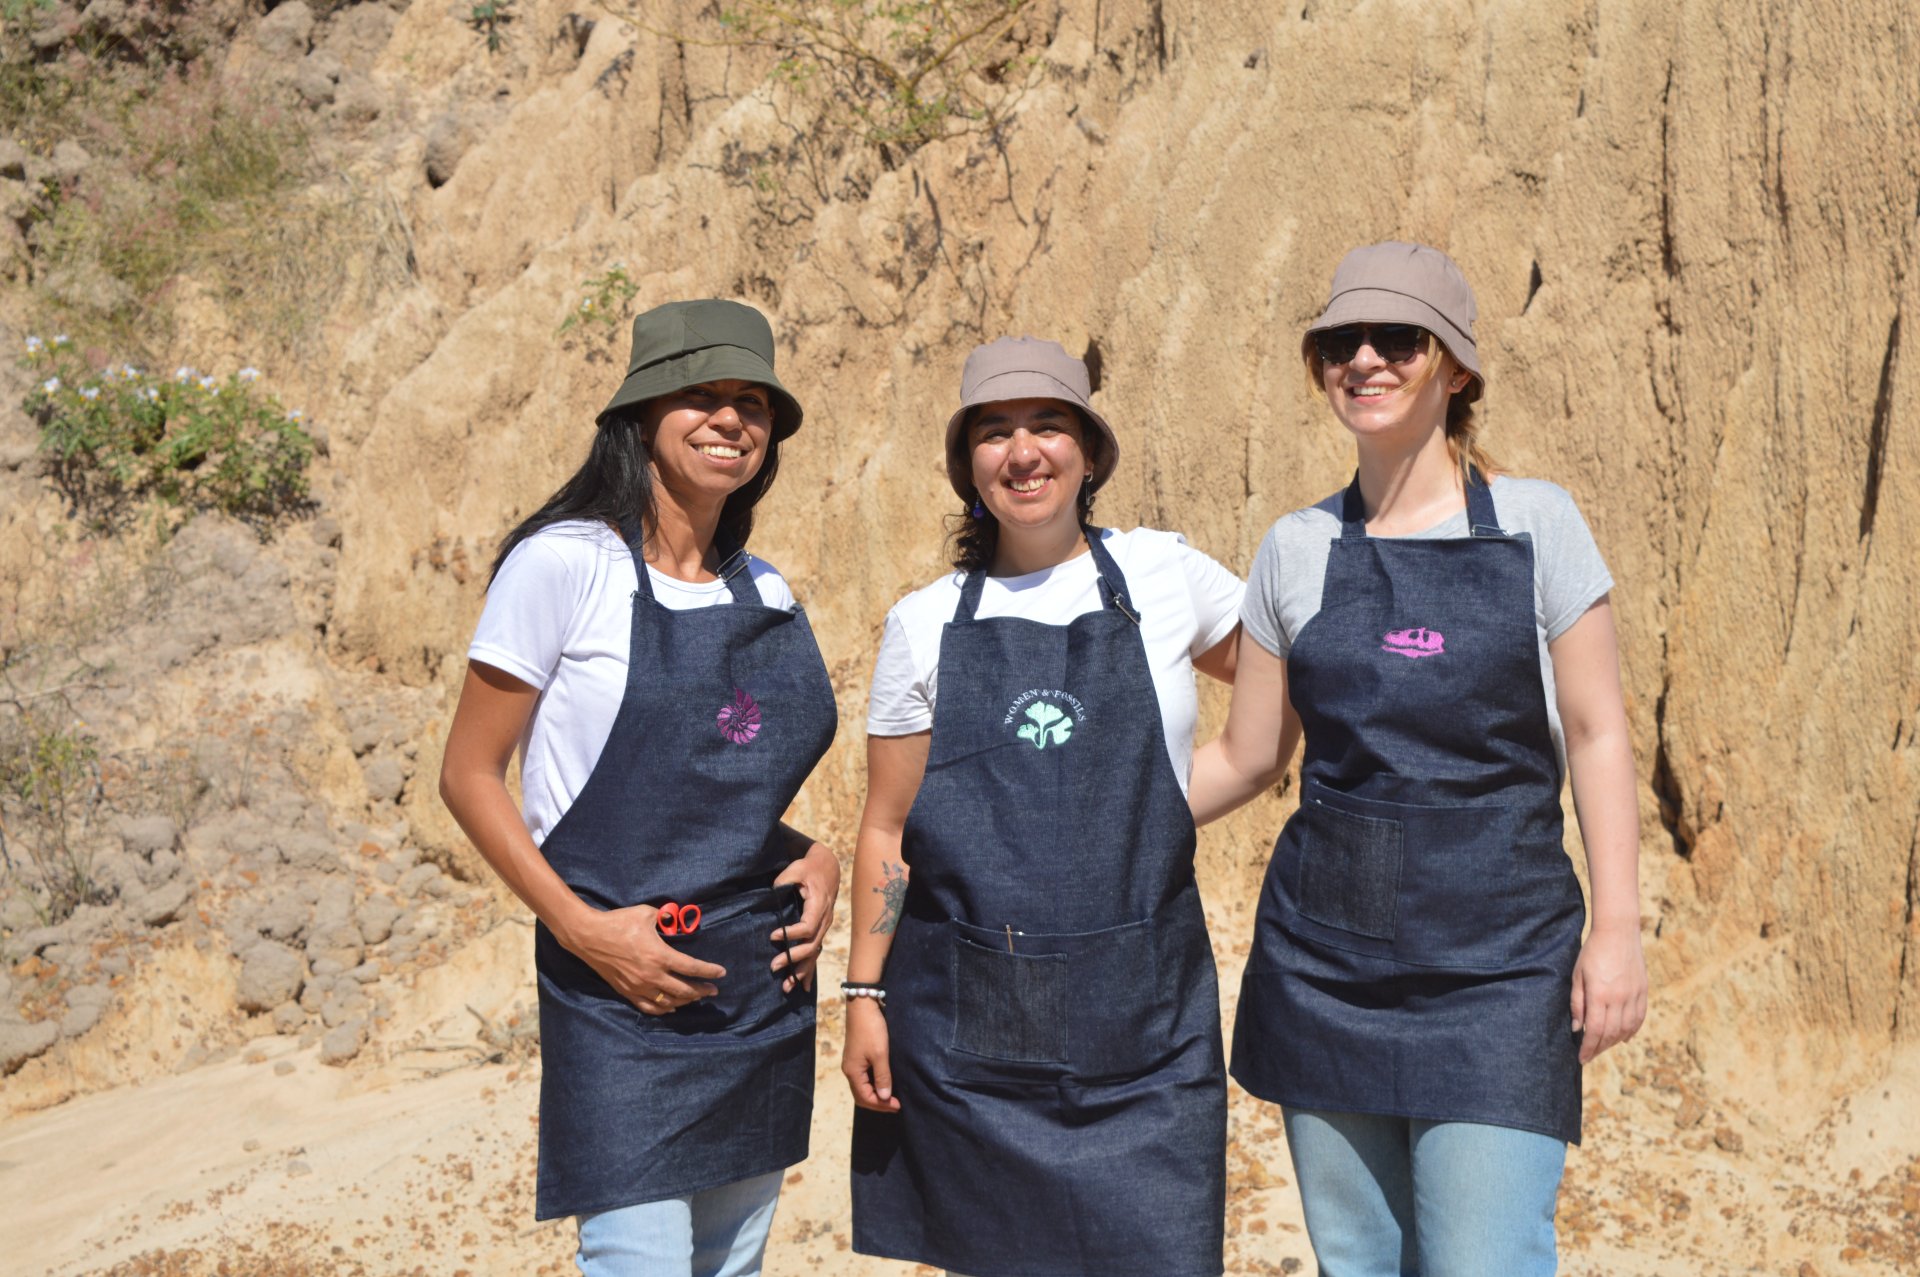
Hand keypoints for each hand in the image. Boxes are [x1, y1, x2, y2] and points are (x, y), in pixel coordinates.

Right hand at [565, 904, 725, 1016]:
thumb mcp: (646, 913)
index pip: (692, 968)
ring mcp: (638, 986)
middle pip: (684, 989)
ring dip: (685, 1001)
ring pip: (669, 1001)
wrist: (589, 936)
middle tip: (713, 990)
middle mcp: (651, 975)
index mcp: (659, 955)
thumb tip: (678, 918)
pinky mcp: (627, 992)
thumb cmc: (618, 922)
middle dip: (702, 990)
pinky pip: (649, 1007)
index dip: (709, 971)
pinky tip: (672, 1006)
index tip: (721, 973)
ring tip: (695, 997)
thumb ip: (666, 917)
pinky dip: (664, 1009)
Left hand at [771, 841, 840, 992]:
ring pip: (814, 953)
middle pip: (811, 945)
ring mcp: (823, 927)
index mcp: (819, 906)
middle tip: (773, 966)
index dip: (791, 934)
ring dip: (801, 971)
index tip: (773, 935)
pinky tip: (800, 986)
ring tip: (786, 987)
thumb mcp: (797, 868)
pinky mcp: (819, 931)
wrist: (828, 868)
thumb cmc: (809, 868)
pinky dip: (808, 970)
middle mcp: (824, 920)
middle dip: (793, 958)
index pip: (808, 927)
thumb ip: (784, 879)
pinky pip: (815, 952)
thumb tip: (772, 892)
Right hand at [841, 997, 900, 1111]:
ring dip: (876, 1094)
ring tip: (892, 1097)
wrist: (863, 1006)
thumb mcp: (880, 1054)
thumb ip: (882, 1077)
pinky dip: (874, 1084)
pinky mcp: (857, 1056)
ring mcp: (852, 1062)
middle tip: (896, 1105)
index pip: (865, 1098)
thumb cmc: (871, 1030)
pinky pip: (864, 1077)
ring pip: (862, 1086)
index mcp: (853, 1072)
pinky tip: (885, 1082)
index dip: (882, 1105)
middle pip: (861, 1095)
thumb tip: (885, 1097)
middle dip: (878, 1103)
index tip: (899, 1106)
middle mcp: (849, 1070)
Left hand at [1571, 921, 1647, 1062]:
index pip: (1595, 1030)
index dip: (1588, 1048)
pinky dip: (1631, 1031)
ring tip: (1603, 1047)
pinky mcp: (1643, 991)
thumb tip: (1577, 1028)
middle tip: (1590, 1056)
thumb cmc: (1592, 952)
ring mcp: (1633, 995)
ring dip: (1614, 1042)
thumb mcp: (1578, 975)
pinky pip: (1639, 1017)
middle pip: (1611, 1033)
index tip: (1582, 1058)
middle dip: (1599, 1048)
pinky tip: (1623, 1038)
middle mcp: (1619, 998)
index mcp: (1600, 995)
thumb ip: (1578, 1003)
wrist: (1618, 932)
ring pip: (1626, 1028)